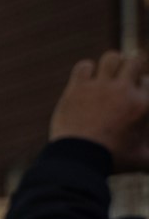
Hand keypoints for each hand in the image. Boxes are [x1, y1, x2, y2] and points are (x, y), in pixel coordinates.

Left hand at [50, 50, 148, 167]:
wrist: (79, 158)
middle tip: (123, 78)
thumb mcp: (142, 159)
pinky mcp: (77, 88)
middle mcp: (124, 91)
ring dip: (111, 64)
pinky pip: (84, 66)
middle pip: (134, 61)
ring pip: (111, 58)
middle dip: (131, 68)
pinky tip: (85, 80)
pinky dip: (86, 70)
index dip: (143, 85)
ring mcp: (100, 87)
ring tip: (107, 74)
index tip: (136, 91)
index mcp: (143, 104)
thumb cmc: (112, 160)